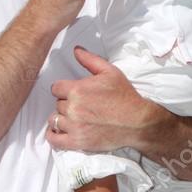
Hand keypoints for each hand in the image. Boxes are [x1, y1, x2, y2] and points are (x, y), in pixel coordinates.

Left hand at [47, 46, 169, 152]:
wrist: (137, 122)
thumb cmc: (125, 97)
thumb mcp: (111, 72)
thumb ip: (90, 60)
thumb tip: (76, 50)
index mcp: (78, 90)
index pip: (56, 88)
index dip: (64, 89)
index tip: (73, 93)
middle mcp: (73, 108)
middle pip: (57, 104)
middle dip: (67, 103)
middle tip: (81, 105)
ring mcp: (74, 126)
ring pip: (55, 120)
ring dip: (62, 118)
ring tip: (74, 118)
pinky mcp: (77, 142)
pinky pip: (54, 139)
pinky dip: (53, 135)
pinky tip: (59, 131)